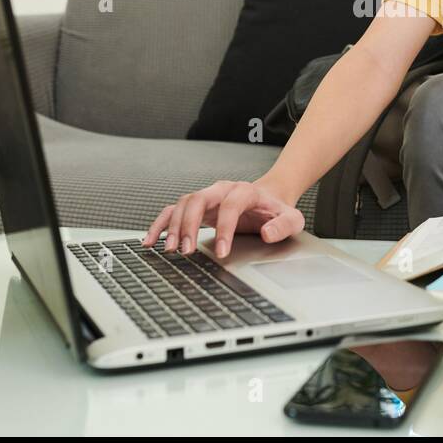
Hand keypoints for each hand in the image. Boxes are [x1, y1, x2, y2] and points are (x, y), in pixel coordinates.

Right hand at [142, 179, 304, 258]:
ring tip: (170, 250)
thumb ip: (284, 225)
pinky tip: (150, 240)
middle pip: (198, 199)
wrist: (270, 197)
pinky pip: (173, 210)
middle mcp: (222, 189)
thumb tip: (266, 233)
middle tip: (186, 250)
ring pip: (183, 203)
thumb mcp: (292, 218)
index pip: (230, 206)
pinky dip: (160, 224)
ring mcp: (208, 196)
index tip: (222, 252)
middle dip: (189, 225)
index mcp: (246, 191)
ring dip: (173, 226)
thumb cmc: (278, 210)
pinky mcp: (197, 206)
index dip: (224, 228)